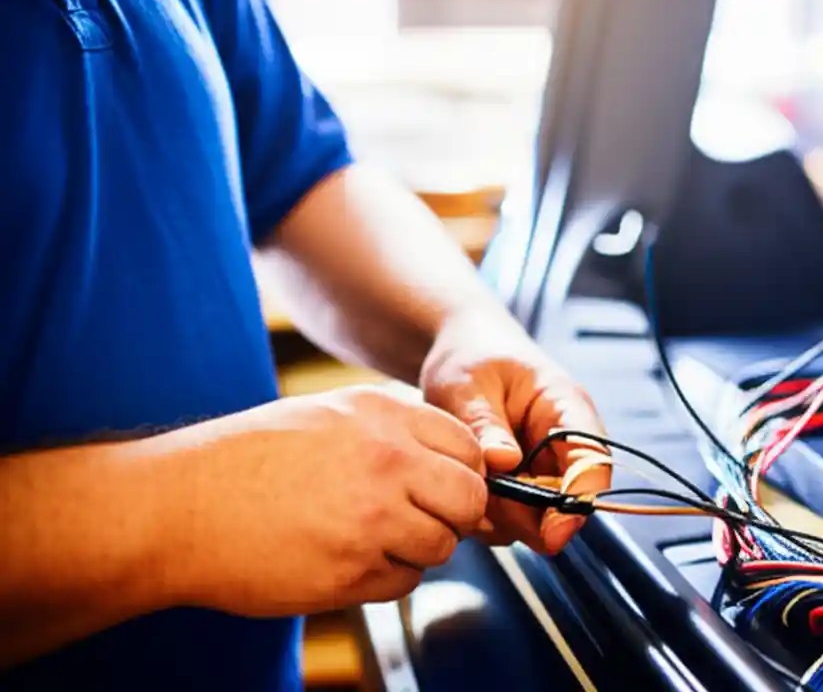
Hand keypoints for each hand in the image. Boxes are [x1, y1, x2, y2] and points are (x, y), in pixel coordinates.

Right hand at [168, 385, 486, 615]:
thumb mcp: (327, 416)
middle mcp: (388, 459)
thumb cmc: (245, 461)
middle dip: (456, 516)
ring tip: (367, 539)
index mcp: (382, 414)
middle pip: (470, 499)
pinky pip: (404, 582)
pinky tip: (343, 559)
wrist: (178, 506)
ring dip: (417, 550)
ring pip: (441, 545)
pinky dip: (385, 579)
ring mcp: (374, 516)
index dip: (464, 474)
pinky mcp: (353, 569)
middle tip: (424, 521)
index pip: (469, 448)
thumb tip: (450, 463)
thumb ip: (392, 433)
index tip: (446, 489)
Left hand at [420, 308, 609, 553]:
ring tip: (468, 485)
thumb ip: (484, 424)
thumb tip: (502, 463)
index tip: (553, 532)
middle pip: (568, 500)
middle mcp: (565, 443)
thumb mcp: (467, 385)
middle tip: (484, 501)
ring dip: (504, 517)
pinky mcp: (523, 486)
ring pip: (541, 517)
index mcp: (567, 407)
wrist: (462, 353)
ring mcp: (545, 468)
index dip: (579, 500)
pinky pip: (516, 518)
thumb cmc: (471, 357)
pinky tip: (466, 489)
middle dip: (528, 515)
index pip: (592, 460)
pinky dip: (490, 516)